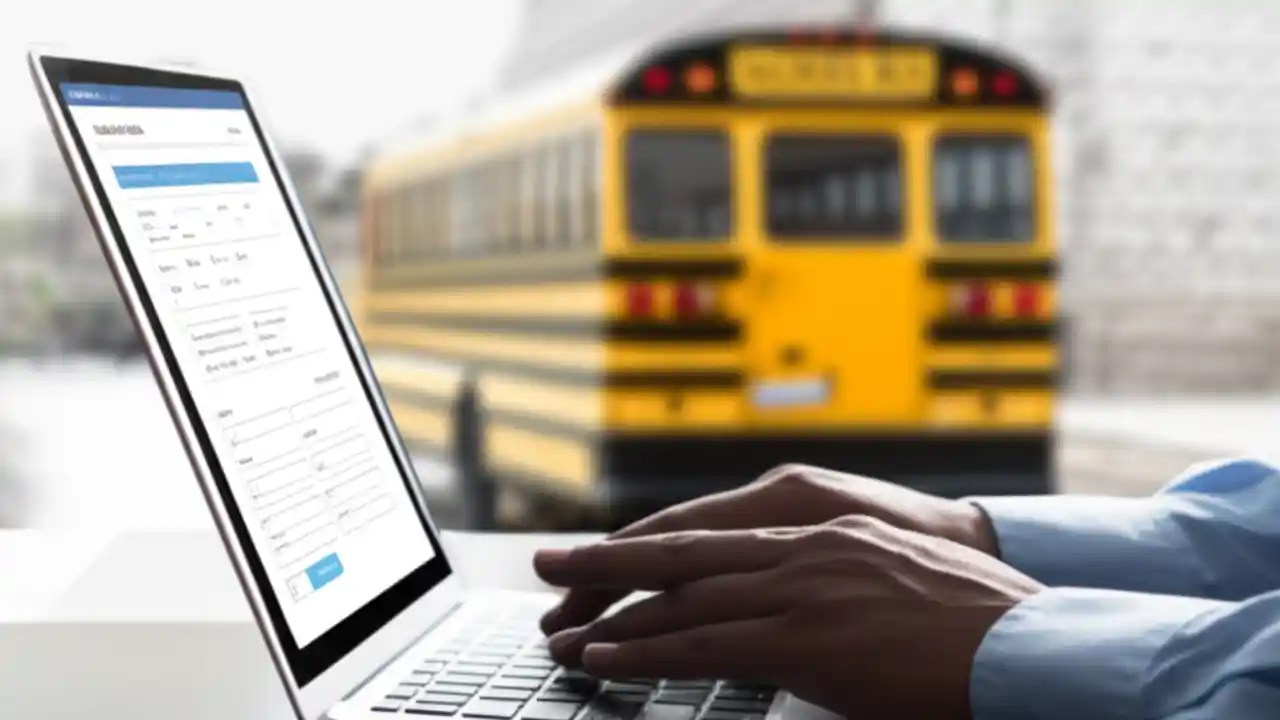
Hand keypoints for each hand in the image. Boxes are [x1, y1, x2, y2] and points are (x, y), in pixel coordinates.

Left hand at [541, 464, 998, 634]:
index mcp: (823, 529)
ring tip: (562, 629)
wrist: (1030, 642)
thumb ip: (839, 585)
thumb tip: (806, 612)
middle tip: (551, 565)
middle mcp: (802, 546)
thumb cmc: (974, 624)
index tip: (610, 555)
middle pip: (682, 552)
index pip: (715, 535)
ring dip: (614, 616)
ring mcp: (800, 590)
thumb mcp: (894, 584)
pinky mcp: (804, 641)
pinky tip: (607, 658)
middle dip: (608, 562)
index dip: (654, 546)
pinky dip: (648, 653)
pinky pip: (705, 645)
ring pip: (682, 598)